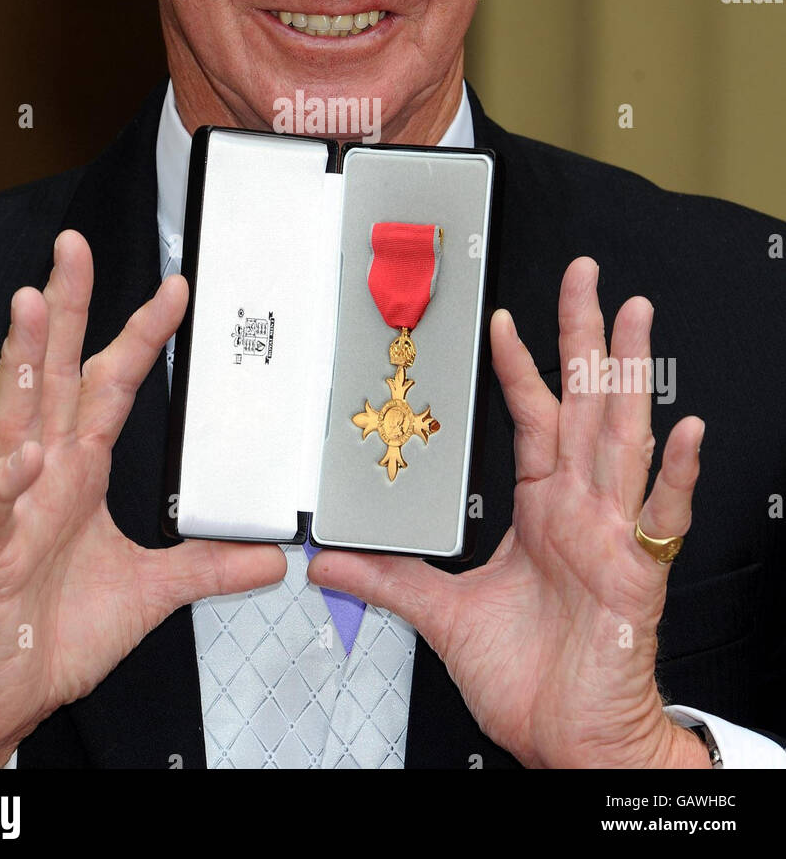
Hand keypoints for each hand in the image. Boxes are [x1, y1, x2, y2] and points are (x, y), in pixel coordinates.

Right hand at [0, 230, 284, 766]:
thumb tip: (270, 557)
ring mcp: (16, 505)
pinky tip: (17, 460)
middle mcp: (46, 472)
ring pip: (15, 419)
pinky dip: (4, 483)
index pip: (114, 383)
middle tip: (73, 251)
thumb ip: (211, 566)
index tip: (176, 291)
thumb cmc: (58, 631)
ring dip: (23, 364)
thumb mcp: (155, 591)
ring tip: (31, 310)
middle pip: (56, 373)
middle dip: (65, 309)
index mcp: (80, 469)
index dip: (144, 335)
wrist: (6, 692)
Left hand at [308, 256, 710, 768]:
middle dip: (586, 337)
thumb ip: (389, 580)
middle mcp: (580, 508)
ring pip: (623, 437)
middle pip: (584, 403)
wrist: (566, 738)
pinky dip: (676, 472)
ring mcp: (612, 534)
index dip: (518, 364)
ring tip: (636, 320)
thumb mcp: (443, 615)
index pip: (532, 415)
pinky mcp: (637, 573)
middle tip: (587, 276)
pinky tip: (684, 429)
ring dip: (630, 377)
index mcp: (542, 507)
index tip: (503, 317)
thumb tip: (331, 561)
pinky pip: (662, 515)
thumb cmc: (527, 675)